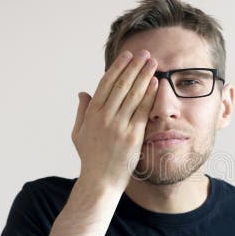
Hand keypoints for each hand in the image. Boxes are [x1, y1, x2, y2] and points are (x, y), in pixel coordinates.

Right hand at [71, 49, 158, 191]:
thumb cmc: (90, 159)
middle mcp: (104, 118)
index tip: (127, 55)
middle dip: (134, 67)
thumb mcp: (79, 134)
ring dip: (144, 76)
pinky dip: (149, 95)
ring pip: (133, 95)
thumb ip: (81, 112)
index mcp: (92, 114)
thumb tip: (82, 93)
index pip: (106, 84)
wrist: (100, 182)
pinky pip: (142, 111)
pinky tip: (156, 83)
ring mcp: (118, 126)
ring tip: (152, 63)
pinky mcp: (132, 136)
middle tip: (145, 54)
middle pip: (121, 85)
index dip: (117, 68)